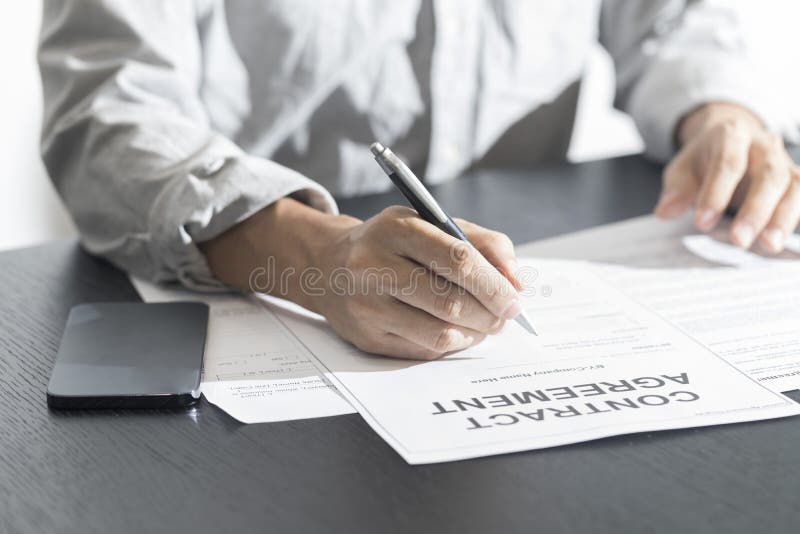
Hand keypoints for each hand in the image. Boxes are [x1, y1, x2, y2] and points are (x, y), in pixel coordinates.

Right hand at [201, 199, 521, 359]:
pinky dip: (451, 344)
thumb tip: (517, 282)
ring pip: (439, 332)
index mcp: (397, 229)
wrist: (328, 267)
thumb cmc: (393, 245)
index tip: (515, 299)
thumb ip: (483, 244)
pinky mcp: (367, 337)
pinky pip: (423, 350)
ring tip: (485, 325)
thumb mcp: (433, 225)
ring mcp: (367, 305)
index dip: (494, 284)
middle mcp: (375, 266)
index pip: (457, 259)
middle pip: (450, 301)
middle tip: (505, 317)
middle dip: (489, 314)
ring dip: (474, 333)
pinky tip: (456, 332)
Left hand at [654, 102, 799, 252]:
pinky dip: (796, 219)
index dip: (716, 193)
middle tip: (739, 240)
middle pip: (768, 175)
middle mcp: (765, 145)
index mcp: (731, 134)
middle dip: (754, 210)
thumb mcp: (682, 169)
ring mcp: (785, 162)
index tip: (702, 223)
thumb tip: (665, 212)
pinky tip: (782, 241)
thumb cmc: (704, 159)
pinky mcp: (796, 181)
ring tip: (768, 246)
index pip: (728, 162)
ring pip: (794, 186)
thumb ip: (676, 190)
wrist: (730, 139)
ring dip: (783, 218)